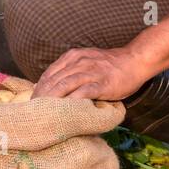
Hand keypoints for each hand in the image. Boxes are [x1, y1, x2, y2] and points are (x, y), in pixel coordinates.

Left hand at [32, 46, 152, 100]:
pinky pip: (83, 93)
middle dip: (42, 96)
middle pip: (54, 80)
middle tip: (34, 110)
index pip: (49, 73)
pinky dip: (72, 101)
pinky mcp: (102, 84)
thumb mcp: (86, 61)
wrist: (135, 61)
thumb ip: (71, 70)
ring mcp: (91, 72)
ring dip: (52, 99)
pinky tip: (65, 110)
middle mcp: (79, 62)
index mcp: (73, 56)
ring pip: (65, 85)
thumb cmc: (110, 66)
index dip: (39, 88)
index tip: (33, 100)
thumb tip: (52, 85)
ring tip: (45, 111)